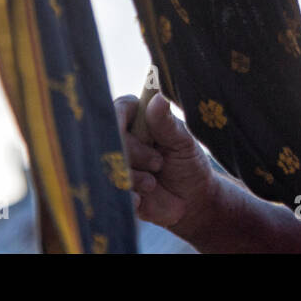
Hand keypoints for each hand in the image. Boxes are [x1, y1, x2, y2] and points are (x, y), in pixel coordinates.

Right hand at [115, 92, 220, 241]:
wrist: (192, 202)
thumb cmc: (189, 165)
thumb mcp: (183, 143)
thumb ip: (167, 124)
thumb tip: (158, 98)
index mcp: (140, 120)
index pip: (120, 108)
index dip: (118, 118)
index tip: (123, 130)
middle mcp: (123, 140)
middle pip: (111, 137)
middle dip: (133, 152)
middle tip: (158, 163)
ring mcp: (116, 165)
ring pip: (108, 164)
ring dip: (132, 176)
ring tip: (153, 183)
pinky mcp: (115, 190)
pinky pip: (110, 191)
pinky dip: (126, 195)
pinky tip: (140, 199)